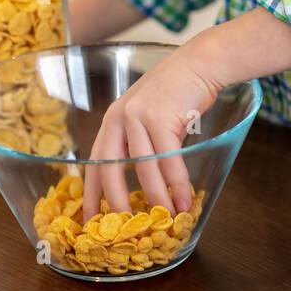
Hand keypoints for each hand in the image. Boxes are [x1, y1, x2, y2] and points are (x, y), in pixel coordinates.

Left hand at [82, 42, 223, 220]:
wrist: (200, 63)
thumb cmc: (177, 92)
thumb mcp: (148, 116)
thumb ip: (141, 144)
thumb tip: (145, 184)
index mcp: (112, 120)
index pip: (94, 161)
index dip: (91, 192)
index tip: (90, 218)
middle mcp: (119, 117)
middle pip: (111, 168)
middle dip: (117, 201)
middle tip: (126, 227)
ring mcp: (138, 115)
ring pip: (144, 168)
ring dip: (156, 198)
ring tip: (165, 220)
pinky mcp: (161, 116)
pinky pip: (168, 159)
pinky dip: (178, 183)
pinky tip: (184, 200)